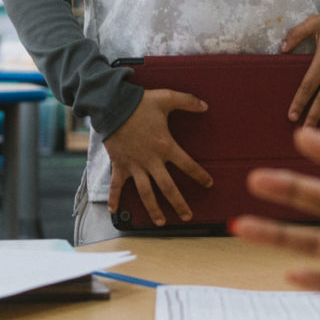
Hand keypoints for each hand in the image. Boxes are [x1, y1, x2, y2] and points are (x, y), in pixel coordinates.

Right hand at [104, 88, 212, 225]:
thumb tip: (205, 106)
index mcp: (165, 146)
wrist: (111, 105)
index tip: (208, 184)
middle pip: (168, 188)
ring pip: (146, 193)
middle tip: (187, 216)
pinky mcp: (119, 165)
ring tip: (161, 222)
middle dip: (179, 203)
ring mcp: (134, 165)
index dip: (200, 175)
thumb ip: (187, 101)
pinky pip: (116, 185)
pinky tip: (114, 212)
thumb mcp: (166, 98)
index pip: (188, 165)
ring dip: (154, 209)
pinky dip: (114, 198)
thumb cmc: (139, 103)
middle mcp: (151, 160)